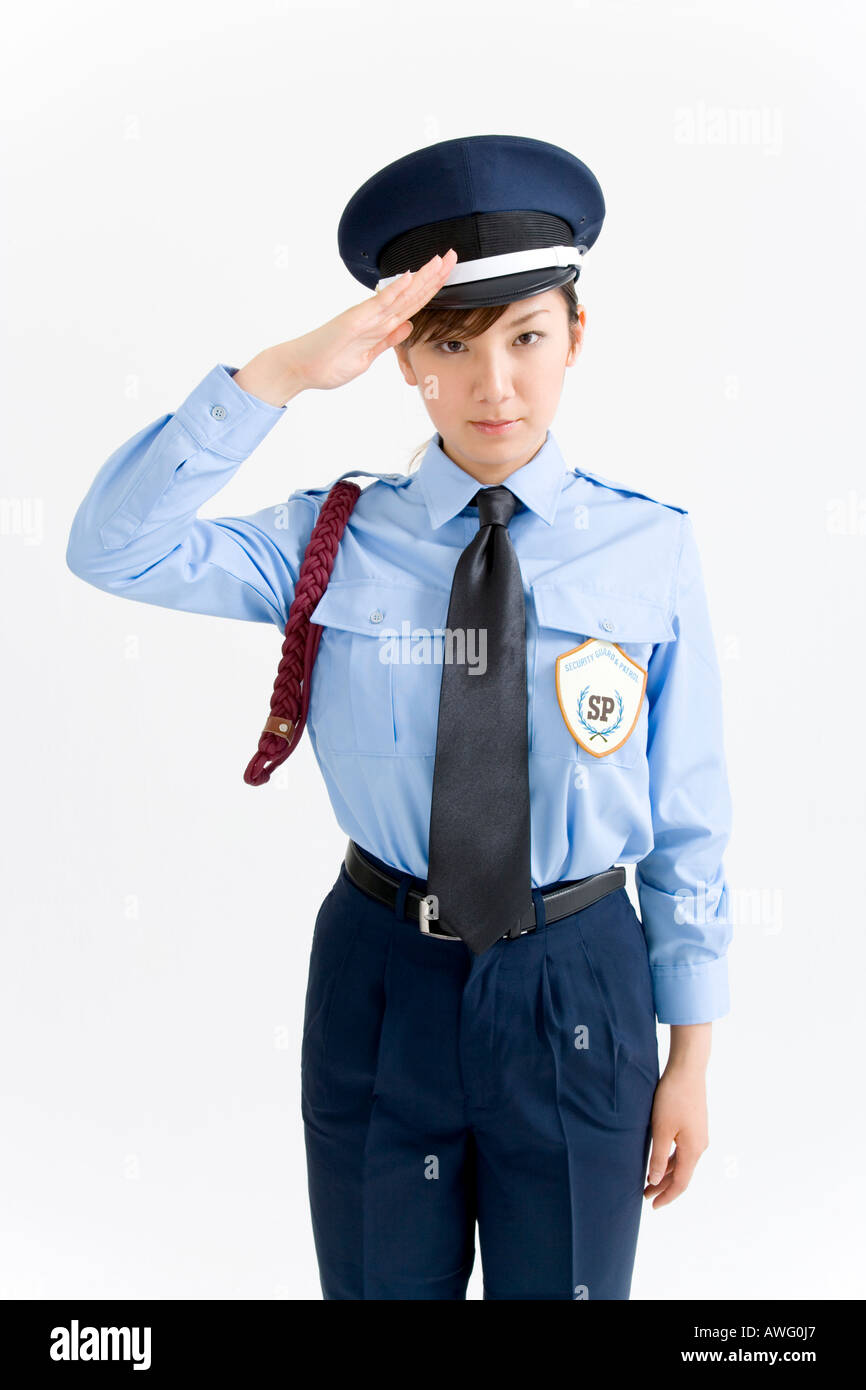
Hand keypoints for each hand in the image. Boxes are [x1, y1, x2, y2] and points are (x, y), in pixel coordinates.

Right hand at [277, 249, 458, 392]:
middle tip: (454, 257)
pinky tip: (410, 277)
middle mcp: (376, 316)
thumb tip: (408, 327)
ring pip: (401, 294)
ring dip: (422, 277)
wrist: (302, 367)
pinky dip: (395, 290)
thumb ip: (388, 340)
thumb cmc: (328, 363)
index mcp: (381, 324)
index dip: (433, 289)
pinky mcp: (355, 319)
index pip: (414, 304)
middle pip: (412, 293)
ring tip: (440, 260)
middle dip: (434, 276)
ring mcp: (366, 316)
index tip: (448, 275)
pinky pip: (379, 303)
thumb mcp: (369, 356)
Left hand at [643, 1060, 708, 1208]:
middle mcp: (699, 1146)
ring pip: (681, 1162)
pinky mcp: (695, 1125)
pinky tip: (659, 1159)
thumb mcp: (661, 1129)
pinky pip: (682, 1150)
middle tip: (644, 1195)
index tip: (653, 1206)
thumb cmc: (673, 1098)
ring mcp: (698, 1135)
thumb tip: (655, 1181)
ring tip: (648, 1180)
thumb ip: (658, 1157)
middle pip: (681, 1174)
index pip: (680, 1182)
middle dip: (663, 1186)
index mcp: (693, 1150)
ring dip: (665, 1172)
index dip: (666, 1196)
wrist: (688, 1070)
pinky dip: (670, 1159)